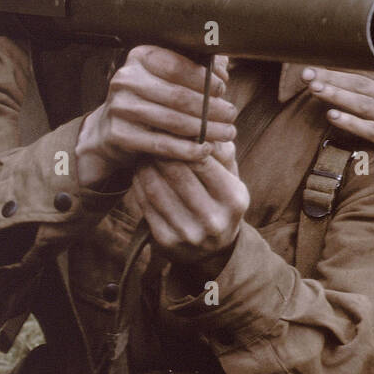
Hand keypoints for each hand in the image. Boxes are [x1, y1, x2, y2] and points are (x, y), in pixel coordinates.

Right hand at [76, 46, 236, 187]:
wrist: (111, 129)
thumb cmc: (151, 99)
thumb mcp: (169, 78)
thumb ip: (196, 67)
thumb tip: (222, 65)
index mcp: (140, 58)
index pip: (178, 66)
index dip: (204, 78)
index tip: (222, 89)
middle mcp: (126, 80)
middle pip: (179, 96)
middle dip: (211, 107)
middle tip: (232, 115)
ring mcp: (120, 107)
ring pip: (173, 121)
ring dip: (206, 129)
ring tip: (227, 133)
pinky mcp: (120, 134)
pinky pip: (161, 144)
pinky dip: (187, 149)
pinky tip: (206, 150)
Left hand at [129, 139, 248, 274]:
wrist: (214, 249)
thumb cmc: (222, 201)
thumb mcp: (232, 178)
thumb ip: (221, 152)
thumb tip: (203, 124)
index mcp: (234, 199)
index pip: (203, 162)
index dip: (184, 142)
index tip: (171, 127)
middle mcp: (213, 219)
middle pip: (178, 174)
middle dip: (162, 151)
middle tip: (151, 135)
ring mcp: (189, 233)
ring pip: (157, 189)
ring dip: (146, 166)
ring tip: (143, 152)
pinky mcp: (167, 241)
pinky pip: (146, 205)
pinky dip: (139, 184)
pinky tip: (139, 172)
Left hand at [301, 67, 373, 184]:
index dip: (348, 64)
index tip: (326, 58)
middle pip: (362, 84)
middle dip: (333, 76)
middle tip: (306, 72)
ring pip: (363, 103)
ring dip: (336, 95)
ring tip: (313, 88)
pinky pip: (372, 131)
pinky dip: (352, 123)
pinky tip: (333, 117)